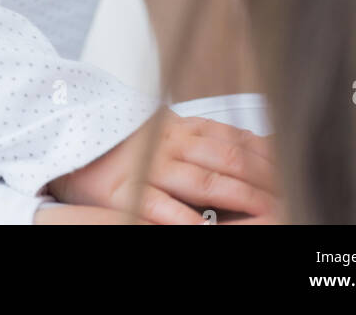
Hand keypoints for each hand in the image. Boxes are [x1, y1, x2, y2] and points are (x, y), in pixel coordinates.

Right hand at [47, 110, 280, 224]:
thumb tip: (251, 143)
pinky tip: (207, 230)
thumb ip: (203, 135)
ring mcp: (149, 166)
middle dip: (261, 179)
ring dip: (239, 197)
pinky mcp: (125, 192)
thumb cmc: (121, 138)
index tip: (290, 170)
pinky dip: (187, 219)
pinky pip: (161, 207)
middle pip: (227, 159)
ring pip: (203, 181)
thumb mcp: (165, 127)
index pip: (234, 138)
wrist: (65, 133)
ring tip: (267, 212)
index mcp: (181, 126)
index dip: (265, 155)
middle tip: (289, 195)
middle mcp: (170, 142)